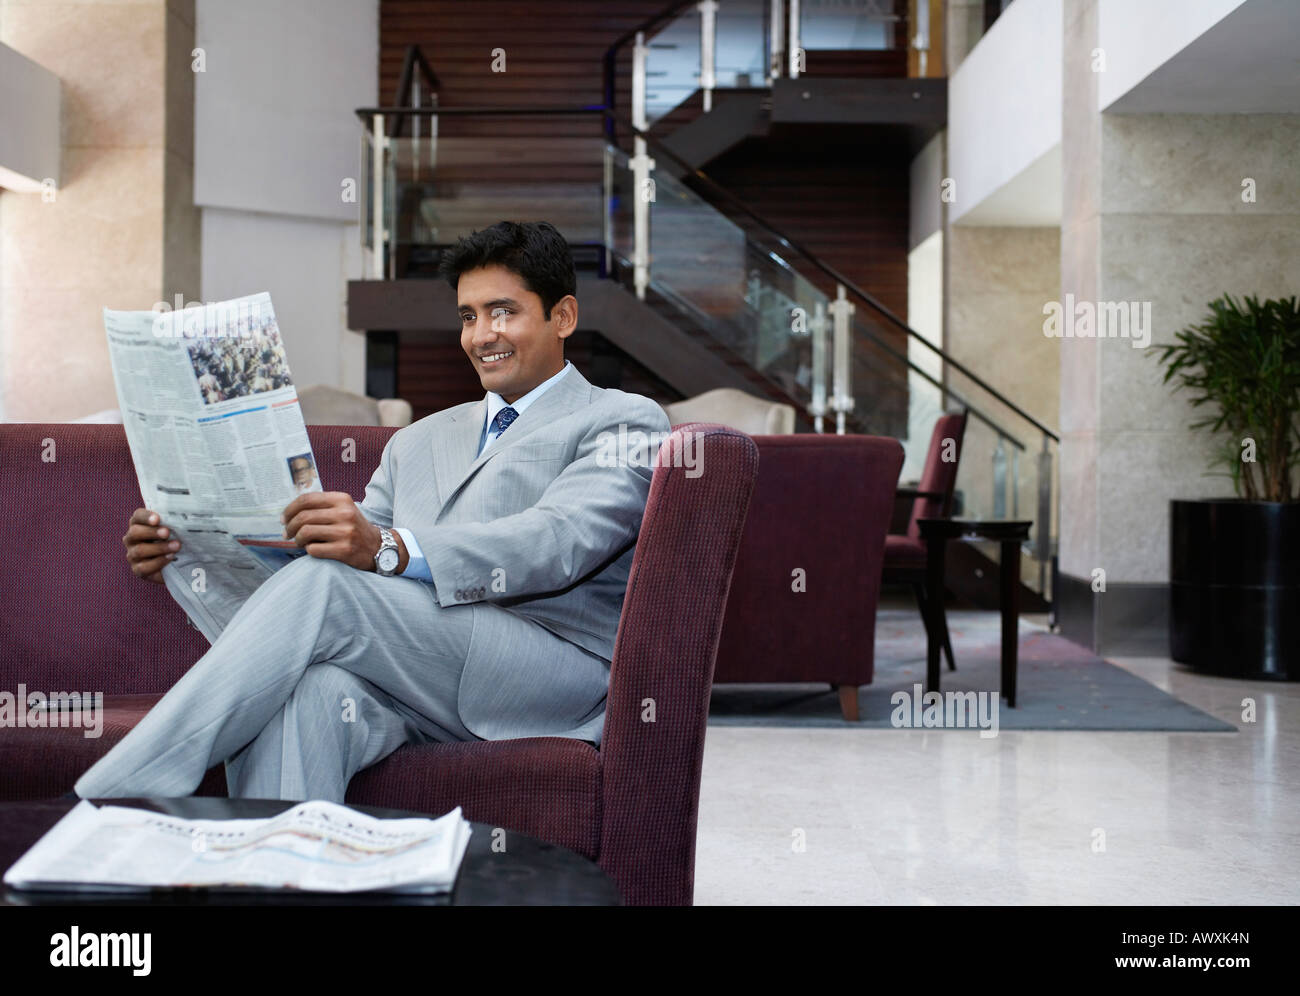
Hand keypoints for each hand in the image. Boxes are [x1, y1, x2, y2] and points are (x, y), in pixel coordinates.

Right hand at [123, 508, 179, 583]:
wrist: (177, 565)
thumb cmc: (174, 540)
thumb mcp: (175, 530)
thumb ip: (174, 522)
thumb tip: (185, 514)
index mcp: (139, 524)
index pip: (138, 516)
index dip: (146, 517)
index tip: (157, 519)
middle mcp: (131, 538)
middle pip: (135, 532)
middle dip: (152, 532)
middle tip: (167, 532)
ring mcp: (132, 555)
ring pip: (140, 550)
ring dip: (159, 547)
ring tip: (176, 546)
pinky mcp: (137, 570)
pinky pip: (144, 567)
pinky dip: (159, 562)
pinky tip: (171, 557)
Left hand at [282, 491, 403, 571]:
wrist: (378, 547)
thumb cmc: (353, 528)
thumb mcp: (343, 509)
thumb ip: (321, 506)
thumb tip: (290, 511)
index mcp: (342, 499)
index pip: (307, 499)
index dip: (290, 509)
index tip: (284, 518)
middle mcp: (345, 513)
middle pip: (304, 517)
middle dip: (289, 527)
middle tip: (286, 533)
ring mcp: (346, 532)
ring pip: (306, 533)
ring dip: (297, 539)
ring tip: (298, 542)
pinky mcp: (344, 550)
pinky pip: (314, 549)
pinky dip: (308, 550)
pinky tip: (311, 550)